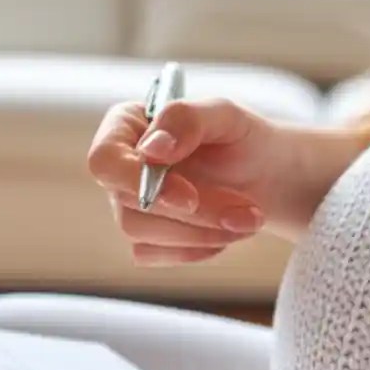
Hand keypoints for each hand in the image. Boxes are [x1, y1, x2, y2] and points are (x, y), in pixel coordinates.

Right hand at [87, 98, 287, 265]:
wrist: (265, 176)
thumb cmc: (240, 137)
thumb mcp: (225, 115)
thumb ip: (186, 119)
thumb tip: (150, 150)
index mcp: (126, 125)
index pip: (104, 160)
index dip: (138, 182)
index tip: (189, 197)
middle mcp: (119, 167)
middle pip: (129, 204)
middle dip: (194, 214)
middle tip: (249, 212)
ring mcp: (128, 205)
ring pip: (142, 234)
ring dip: (203, 233)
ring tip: (251, 218)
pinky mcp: (144, 239)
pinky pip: (155, 255)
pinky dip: (198, 248)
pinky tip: (226, 231)